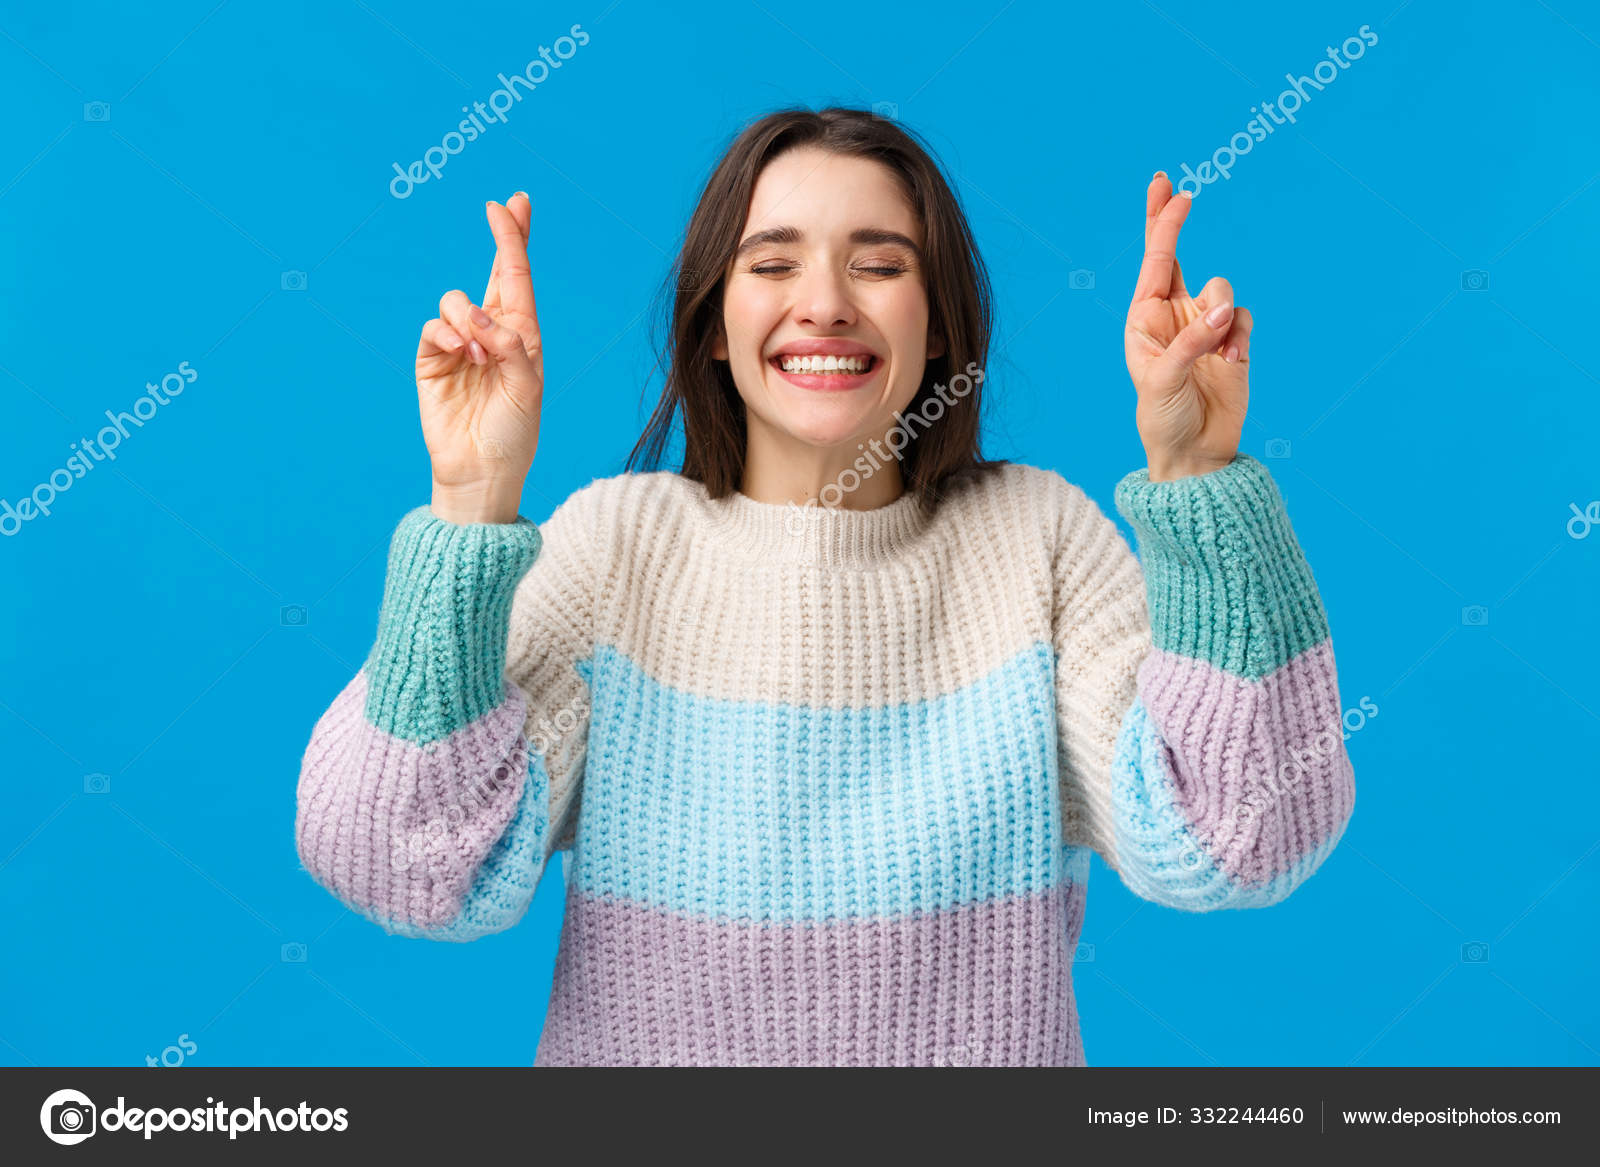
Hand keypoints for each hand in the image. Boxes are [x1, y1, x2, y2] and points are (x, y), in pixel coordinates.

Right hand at [416, 192, 542, 522]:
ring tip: (480, 354)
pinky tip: (462, 353)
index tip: (514, 204)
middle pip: (493, 274)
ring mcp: (460, 345)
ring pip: (457, 301)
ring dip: (469, 319)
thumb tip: (478, 313)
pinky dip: (447, 333)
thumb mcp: (527, 390)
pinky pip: (434, 328)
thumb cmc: (513, 435)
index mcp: (523, 338)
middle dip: (501, 238)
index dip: (515, 241)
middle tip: (500, 206)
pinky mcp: (432, 360)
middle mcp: (493, 334)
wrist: (480, 472)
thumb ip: (510, 347)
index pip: (518, 280)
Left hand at [1124, 174, 1252, 481]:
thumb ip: (1192, 342)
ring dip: (1221, 316)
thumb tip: (1225, 310)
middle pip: (1176, 255)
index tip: (1172, 192)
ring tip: (1215, 355)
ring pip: (1222, 289)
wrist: (1194, 453)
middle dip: (1172, 222)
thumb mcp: (1164, 381)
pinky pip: (1244, 318)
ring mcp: (1205, 325)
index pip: (1154, 262)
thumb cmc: (1163, 418)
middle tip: (1173, 185)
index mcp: (1144, 320)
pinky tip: (1230, 365)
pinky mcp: (1234, 340)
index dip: (1162, 225)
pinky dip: (1239, 337)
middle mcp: (1173, 315)